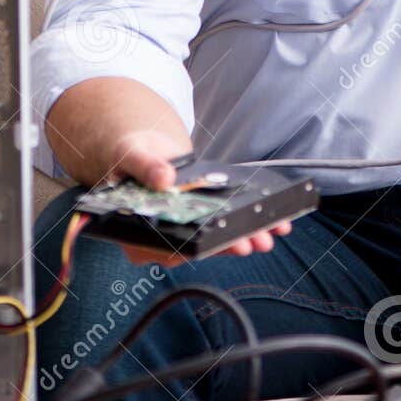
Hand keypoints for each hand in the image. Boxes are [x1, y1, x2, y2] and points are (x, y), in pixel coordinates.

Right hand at [105, 130, 292, 268]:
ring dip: (240, 239)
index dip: (189, 248)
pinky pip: (221, 229)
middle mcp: (159, 240)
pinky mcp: (200, 223)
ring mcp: (182, 233)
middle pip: (193, 249)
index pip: (163, 246)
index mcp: (135, 231)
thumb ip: (145, 167)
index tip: (211, 244)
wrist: (146, 151)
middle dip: (224, 246)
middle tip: (248, 244)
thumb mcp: (133, 155)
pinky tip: (268, 225)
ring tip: (265, 237)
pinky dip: (244, 227)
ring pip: (212, 243)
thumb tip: (164, 178)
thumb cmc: (132, 157)